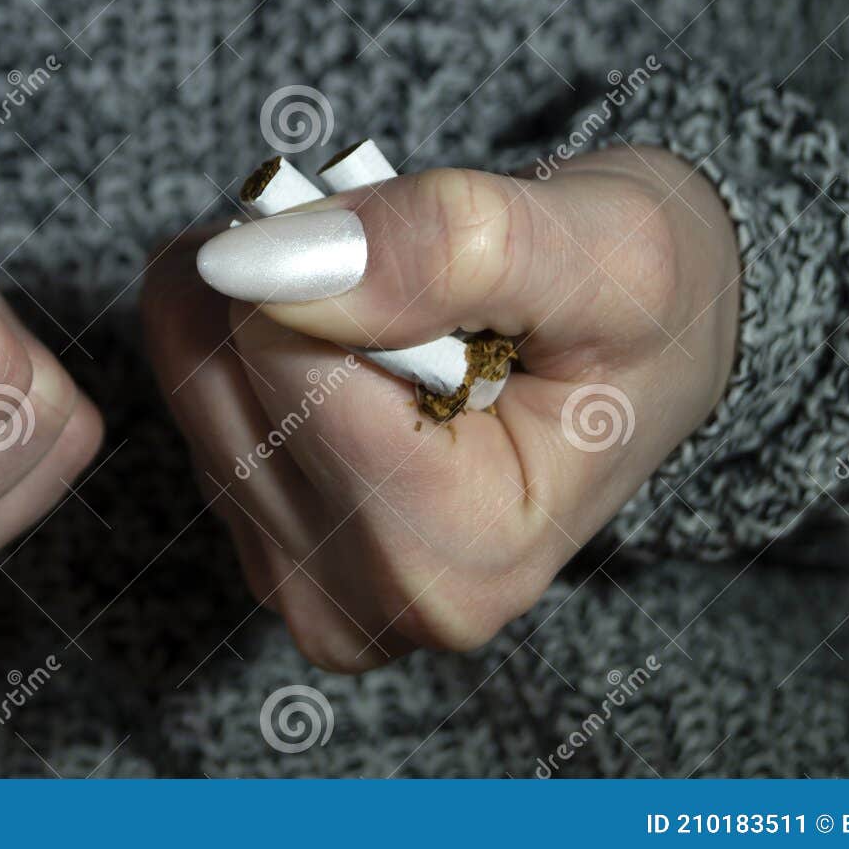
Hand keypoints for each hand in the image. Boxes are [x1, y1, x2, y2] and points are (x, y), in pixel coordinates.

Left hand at [143, 148, 737, 670]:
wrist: (656, 347)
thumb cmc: (649, 303)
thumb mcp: (606, 251)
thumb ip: (442, 248)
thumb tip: (257, 265)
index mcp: (457, 555)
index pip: (285, 356)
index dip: (336, 257)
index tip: (425, 251)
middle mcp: (366, 600)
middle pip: (219, 373)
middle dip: (297, 276)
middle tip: (414, 272)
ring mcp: (305, 582)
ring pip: (191, 374)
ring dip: (272, 298)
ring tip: (397, 309)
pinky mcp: (265, 546)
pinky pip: (193, 393)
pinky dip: (254, 333)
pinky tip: (356, 345)